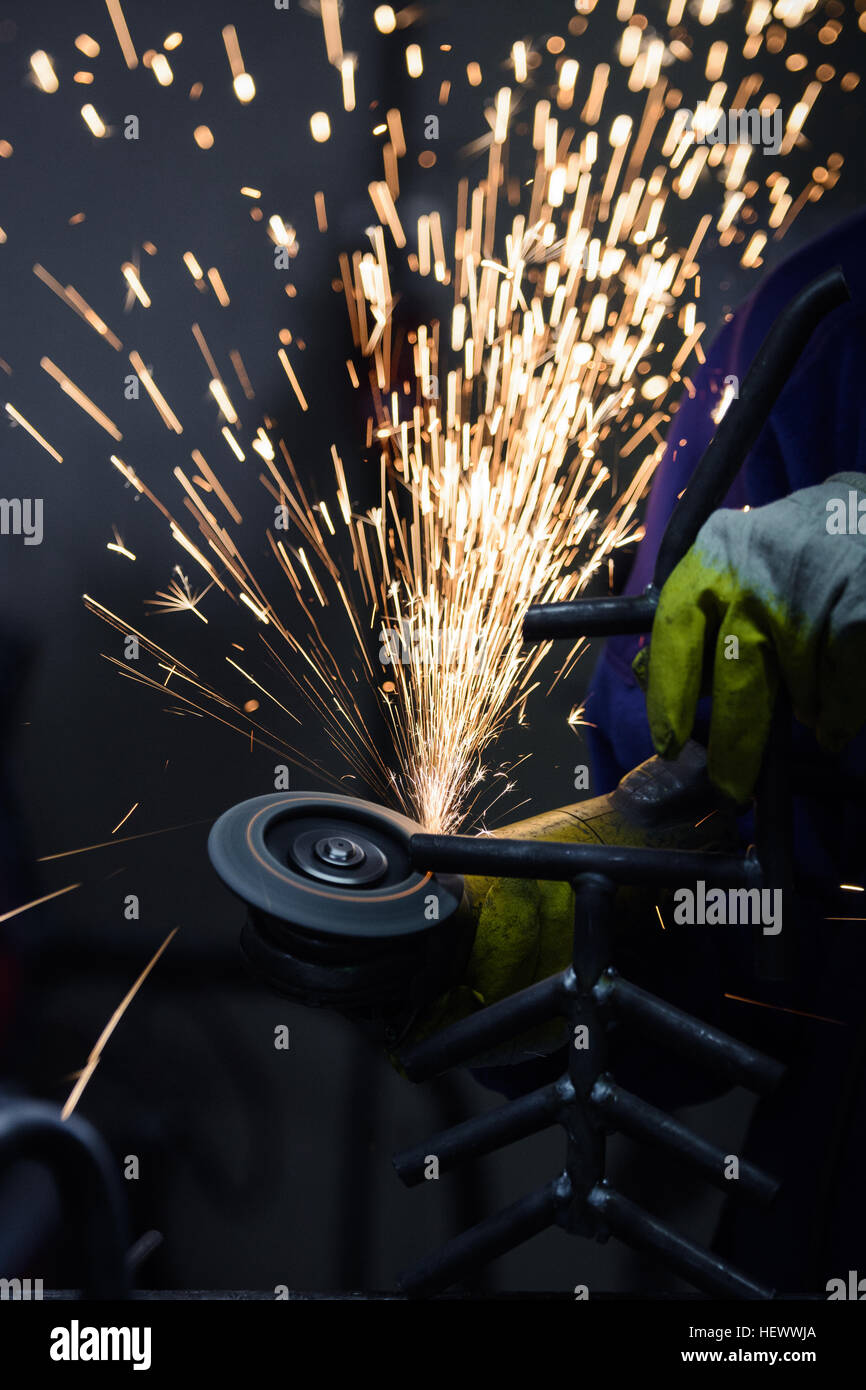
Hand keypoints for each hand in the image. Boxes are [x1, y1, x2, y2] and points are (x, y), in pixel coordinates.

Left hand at [633, 472, 865, 803]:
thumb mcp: (738, 560)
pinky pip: (840, 695)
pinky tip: (838, 717)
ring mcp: (813, 595)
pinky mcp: (860, 615)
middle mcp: (758, 573)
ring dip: (804, 713)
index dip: (668, 694)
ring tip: (811, 711)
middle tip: (730, 790)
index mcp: (715, 555)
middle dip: (735, 746)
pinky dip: (841, 715)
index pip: (675, 631)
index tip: (668, 744)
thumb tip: (648, 674)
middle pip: (737, 682)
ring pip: (797, 693)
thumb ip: (698, 615)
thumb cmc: (796, 546)